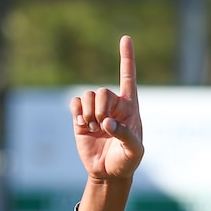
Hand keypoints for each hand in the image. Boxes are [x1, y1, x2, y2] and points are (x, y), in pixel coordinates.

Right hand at [70, 34, 143, 183]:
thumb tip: (108, 123)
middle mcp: (113, 105)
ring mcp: (96, 110)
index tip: (125, 38)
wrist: (109, 173)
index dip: (127, 58)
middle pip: (102, 91)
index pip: (128, 78)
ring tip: (93, 129)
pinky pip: (75, 103)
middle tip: (103, 126)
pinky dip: (77, 113)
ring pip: (87, 96)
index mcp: (130, 108)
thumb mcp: (134, 152)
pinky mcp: (81, 118)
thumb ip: (125, 136)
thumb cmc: (127, 162)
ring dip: (88, 113)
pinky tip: (82, 126)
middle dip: (101, 108)